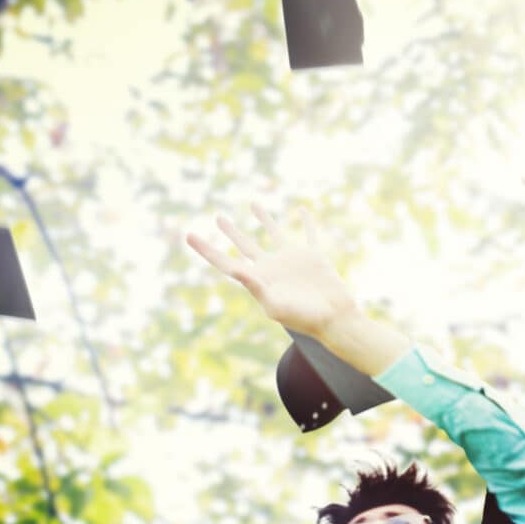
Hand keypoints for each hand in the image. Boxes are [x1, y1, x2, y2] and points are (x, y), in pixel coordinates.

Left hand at [186, 205, 357, 339]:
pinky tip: (301, 210)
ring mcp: (291, 260)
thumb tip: (237, 269)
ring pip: (273, 233)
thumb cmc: (304, 318)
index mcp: (258, 280)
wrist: (335, 319)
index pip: (226, 262)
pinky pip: (307, 234)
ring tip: (253, 204)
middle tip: (218, 218)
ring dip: (264, 218)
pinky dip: (306, 221)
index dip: (206, 249)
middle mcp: (272, 267)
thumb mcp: (276, 306)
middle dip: (231, 232)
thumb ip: (256, 287)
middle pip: (245, 245)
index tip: (189, 235)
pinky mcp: (312, 256)